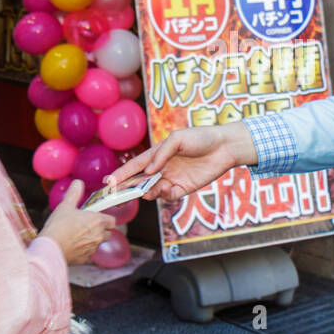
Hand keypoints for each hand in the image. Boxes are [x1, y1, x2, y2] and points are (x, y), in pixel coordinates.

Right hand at [40, 180, 116, 265]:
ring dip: (92, 240)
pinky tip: (73, 244)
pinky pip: (88, 253)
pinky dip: (83, 249)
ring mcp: (92, 248)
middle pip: (108, 233)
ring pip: (98, 244)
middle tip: (88, 225)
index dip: (106, 219)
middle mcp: (98, 236)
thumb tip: (78, 183)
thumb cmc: (58, 227)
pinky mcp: (84, 258)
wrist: (50, 248)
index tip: (98, 217)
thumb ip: (74, 193)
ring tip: (78, 235)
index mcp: (97, 222)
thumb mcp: (66, 206)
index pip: (112, 221)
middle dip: (101, 230)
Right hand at [105, 122, 257, 201]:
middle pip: (139, 181)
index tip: (108, 183)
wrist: (225, 147)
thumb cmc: (201, 137)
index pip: (135, 166)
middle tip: (117, 196)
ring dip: (147, 192)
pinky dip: (164, 195)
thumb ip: (161, 153)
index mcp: (157, 154)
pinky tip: (165, 189)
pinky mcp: (184, 188)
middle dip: (127, 189)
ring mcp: (172, 179)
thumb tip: (149, 170)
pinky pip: (169, 196)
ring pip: (152, 191)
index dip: (121, 174)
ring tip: (146, 191)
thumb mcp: (178, 138)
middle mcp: (162, 168)